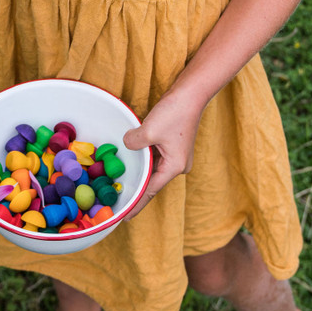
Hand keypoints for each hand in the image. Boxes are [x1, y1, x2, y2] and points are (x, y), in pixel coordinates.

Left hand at [122, 88, 204, 218]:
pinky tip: (133, 162)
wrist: (191, 93)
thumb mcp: (149, 130)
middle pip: (153, 182)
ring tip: (124, 184)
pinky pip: (155, 157)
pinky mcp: (173, 145)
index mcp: (174, 167)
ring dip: (140, 173)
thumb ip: (134, 143)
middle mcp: (178, 165)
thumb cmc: (175, 112)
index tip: (125, 217)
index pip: (151, 190)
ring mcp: (177, 155)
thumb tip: (127, 145)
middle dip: (137, 190)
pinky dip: (144, 160)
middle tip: (120, 201)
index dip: (137, 204)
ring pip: (153, 168)